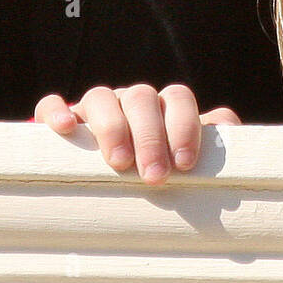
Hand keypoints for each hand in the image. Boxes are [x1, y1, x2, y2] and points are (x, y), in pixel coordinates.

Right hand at [32, 84, 240, 184]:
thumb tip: (229, 128)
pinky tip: (66, 129)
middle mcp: (131, 102)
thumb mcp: (188, 163)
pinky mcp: (64, 118)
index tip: (184, 163)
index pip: (177, 98)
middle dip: (150, 135)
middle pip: (141, 97)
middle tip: (154, 174)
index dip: (184, 126)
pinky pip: (54, 102)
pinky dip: (58, 110)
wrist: (111, 186)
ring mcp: (97, 107)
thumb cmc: (160, 174)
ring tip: (118, 161)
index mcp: (164, 107)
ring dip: (111, 126)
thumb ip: (215, 146)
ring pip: (101, 96)